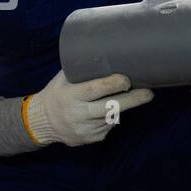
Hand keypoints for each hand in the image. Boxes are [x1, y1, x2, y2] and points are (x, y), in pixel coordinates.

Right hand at [25, 70, 153, 145]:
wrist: (42, 122)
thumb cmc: (57, 93)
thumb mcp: (62, 79)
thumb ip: (81, 69)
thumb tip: (108, 52)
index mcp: (69, 96)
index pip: (94, 90)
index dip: (112, 84)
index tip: (127, 79)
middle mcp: (77, 114)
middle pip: (110, 107)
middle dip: (132, 100)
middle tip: (148, 93)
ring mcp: (85, 129)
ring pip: (112, 117)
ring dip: (122, 107)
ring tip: (126, 97)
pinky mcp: (91, 139)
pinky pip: (109, 125)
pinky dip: (111, 117)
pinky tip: (105, 111)